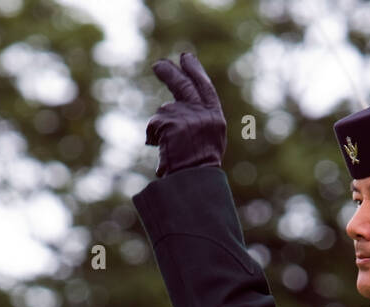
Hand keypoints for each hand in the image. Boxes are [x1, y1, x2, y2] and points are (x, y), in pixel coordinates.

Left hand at [146, 52, 226, 178]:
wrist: (195, 184)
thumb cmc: (199, 171)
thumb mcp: (207, 143)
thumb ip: (198, 120)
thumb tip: (175, 103)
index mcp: (215, 118)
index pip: (205, 88)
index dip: (195, 71)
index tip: (186, 58)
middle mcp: (204, 114)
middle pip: (183, 86)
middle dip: (170, 73)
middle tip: (158, 65)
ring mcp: (189, 117)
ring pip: (164, 112)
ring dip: (161, 129)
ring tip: (170, 150)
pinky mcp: (173, 123)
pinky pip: (153, 125)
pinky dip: (153, 137)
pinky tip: (163, 152)